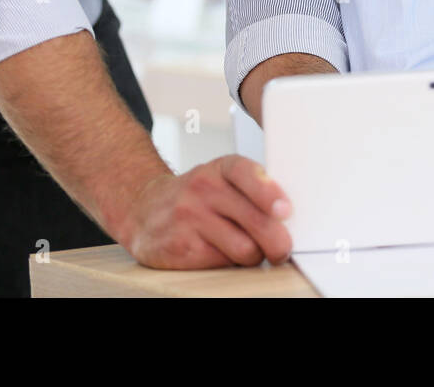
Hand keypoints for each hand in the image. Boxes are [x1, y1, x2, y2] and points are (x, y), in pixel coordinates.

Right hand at [118, 155, 293, 268]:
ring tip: (250, 250)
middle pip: (255, 220)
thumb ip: (254, 190)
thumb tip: (289, 218)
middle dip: (278, 240)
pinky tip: (224, 254)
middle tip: (283, 249)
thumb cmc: (197, 197)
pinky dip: (231, 264)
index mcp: (220, 168)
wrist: (144, 210)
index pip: (246, 173)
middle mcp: (204, 189)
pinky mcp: (181, 247)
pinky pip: (223, 263)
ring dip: (255, 255)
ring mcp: (190, 218)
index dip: (269, 193)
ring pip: (245, 248)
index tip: (285, 211)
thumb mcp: (223, 181)